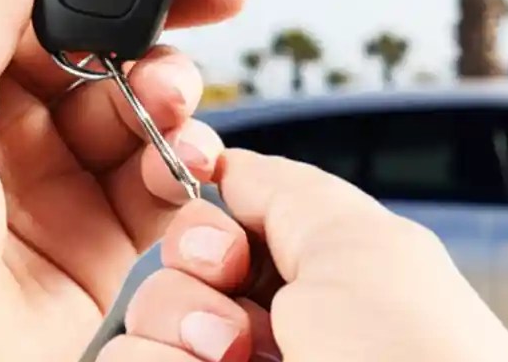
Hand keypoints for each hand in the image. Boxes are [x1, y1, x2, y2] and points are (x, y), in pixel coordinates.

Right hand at [99, 149, 507, 361]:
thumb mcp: (364, 248)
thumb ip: (291, 195)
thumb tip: (230, 166)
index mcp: (327, 281)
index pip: (232, 224)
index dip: (213, 215)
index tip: (225, 224)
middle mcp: (276, 334)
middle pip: (177, 264)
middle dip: (194, 268)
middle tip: (248, 315)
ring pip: (143, 320)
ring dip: (174, 324)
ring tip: (235, 361)